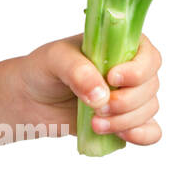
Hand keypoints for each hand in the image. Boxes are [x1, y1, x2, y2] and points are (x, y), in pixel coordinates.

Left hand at [15, 33, 163, 144]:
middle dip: (127, 101)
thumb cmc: (44, 69)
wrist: (30, 99)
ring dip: (126, 120)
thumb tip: (101, 95)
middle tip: (99, 108)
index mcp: (119, 46)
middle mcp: (130, 70)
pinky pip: (150, 131)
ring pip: (149, 110)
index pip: (148, 56)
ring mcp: (129, 97)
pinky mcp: (124, 121)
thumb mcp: (55, 59)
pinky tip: (123, 135)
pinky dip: (142, 135)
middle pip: (151, 86)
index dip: (138, 70)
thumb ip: (78, 72)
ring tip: (95, 124)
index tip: (113, 78)